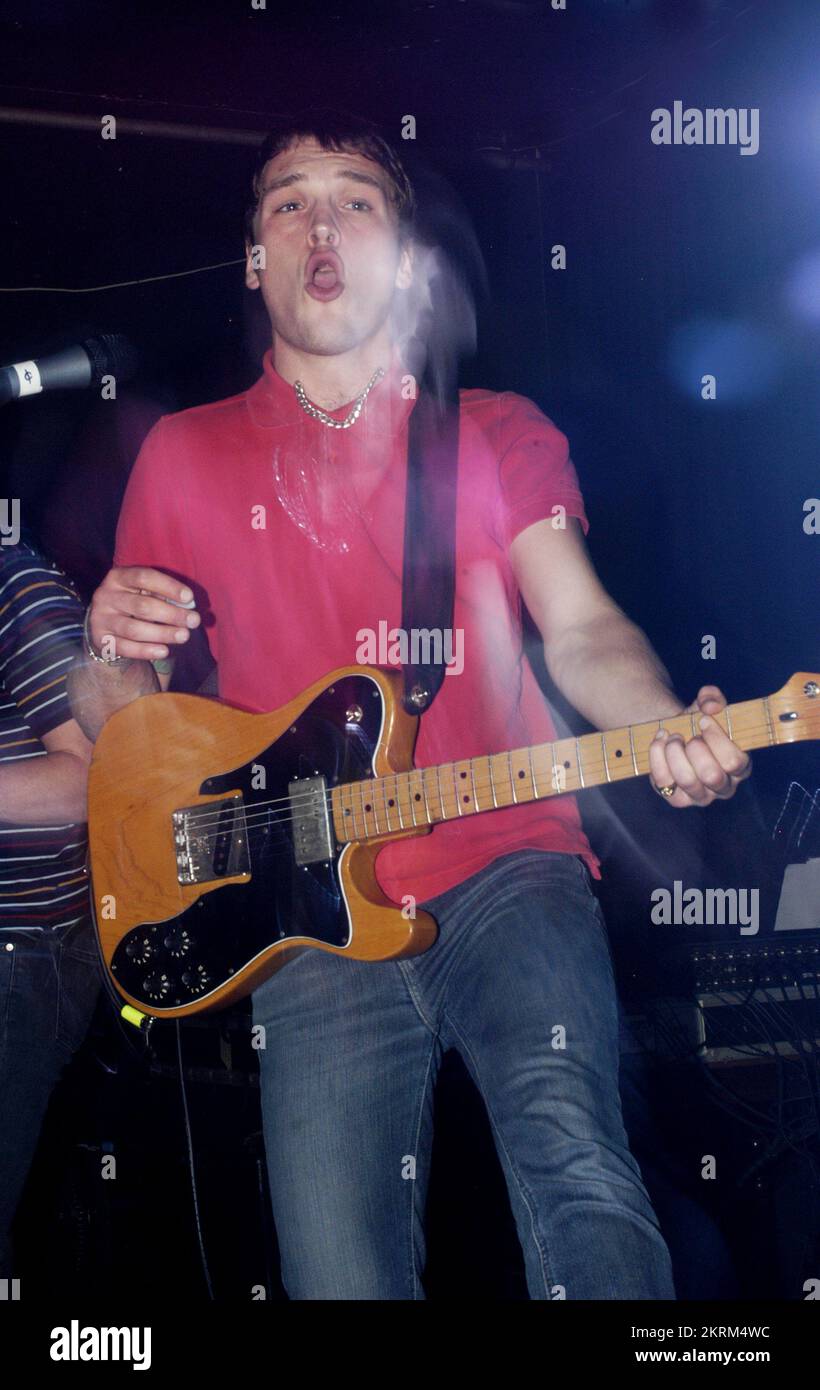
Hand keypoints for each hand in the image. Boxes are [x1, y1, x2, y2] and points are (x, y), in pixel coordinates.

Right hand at [89, 567, 199, 662]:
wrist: (107, 624)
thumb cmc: (134, 603)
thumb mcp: (145, 592)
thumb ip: (165, 596)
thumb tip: (189, 607)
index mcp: (118, 577)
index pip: (144, 577)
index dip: (168, 587)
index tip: (189, 598)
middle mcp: (105, 595)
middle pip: (142, 606)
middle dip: (172, 614)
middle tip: (194, 621)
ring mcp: (100, 618)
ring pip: (134, 629)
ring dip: (163, 633)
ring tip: (184, 636)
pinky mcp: (101, 640)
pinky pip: (125, 648)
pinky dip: (146, 651)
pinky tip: (164, 651)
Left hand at [648, 684, 751, 807]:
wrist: (676, 736)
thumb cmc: (698, 725)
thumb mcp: (707, 706)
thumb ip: (713, 698)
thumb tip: (710, 705)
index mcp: (741, 767)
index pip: (734, 761)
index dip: (716, 738)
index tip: (703, 720)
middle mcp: (724, 787)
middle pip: (711, 775)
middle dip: (695, 748)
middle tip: (688, 735)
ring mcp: (701, 796)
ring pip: (687, 780)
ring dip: (675, 752)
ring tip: (673, 737)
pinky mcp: (677, 799)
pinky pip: (664, 784)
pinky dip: (657, 758)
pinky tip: (659, 741)